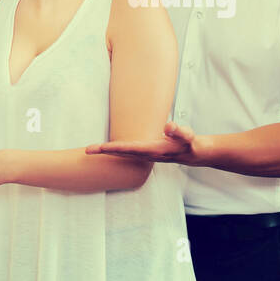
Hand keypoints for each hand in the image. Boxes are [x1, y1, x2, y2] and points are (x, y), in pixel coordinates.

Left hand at [85, 121, 212, 166]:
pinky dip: (113, 151)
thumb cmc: (189, 143)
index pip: (129, 149)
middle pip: (120, 153)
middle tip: (86, 150)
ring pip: (121, 153)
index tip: (100, 148)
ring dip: (106, 151)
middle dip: (104, 152)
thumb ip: (179, 131)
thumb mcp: (187, 136)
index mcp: (152, 150)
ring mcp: (143, 154)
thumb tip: (168, 126)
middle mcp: (144, 154)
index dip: (114, 148)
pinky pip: (125, 152)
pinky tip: (104, 149)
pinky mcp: (143, 152)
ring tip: (90, 150)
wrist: (193, 154)